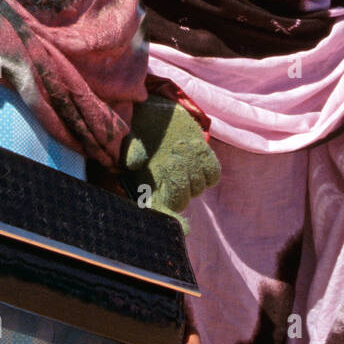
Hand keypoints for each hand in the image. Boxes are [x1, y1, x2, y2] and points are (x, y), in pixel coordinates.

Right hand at [122, 95, 220, 229]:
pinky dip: (206, 160)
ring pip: (198, 186)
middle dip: (178, 179)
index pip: (158, 214)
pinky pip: (213, 175)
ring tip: (178, 145)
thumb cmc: (140, 131)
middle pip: (181, 201)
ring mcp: (189, 182)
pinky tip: (194, 146)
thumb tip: (133, 161)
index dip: (168, 222)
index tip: (181, 228)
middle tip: (170, 157)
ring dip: (190, 163)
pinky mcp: (205, 170)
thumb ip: (130, 149)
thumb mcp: (131, 138)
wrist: (159, 115)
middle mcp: (169, 192)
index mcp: (147, 190)